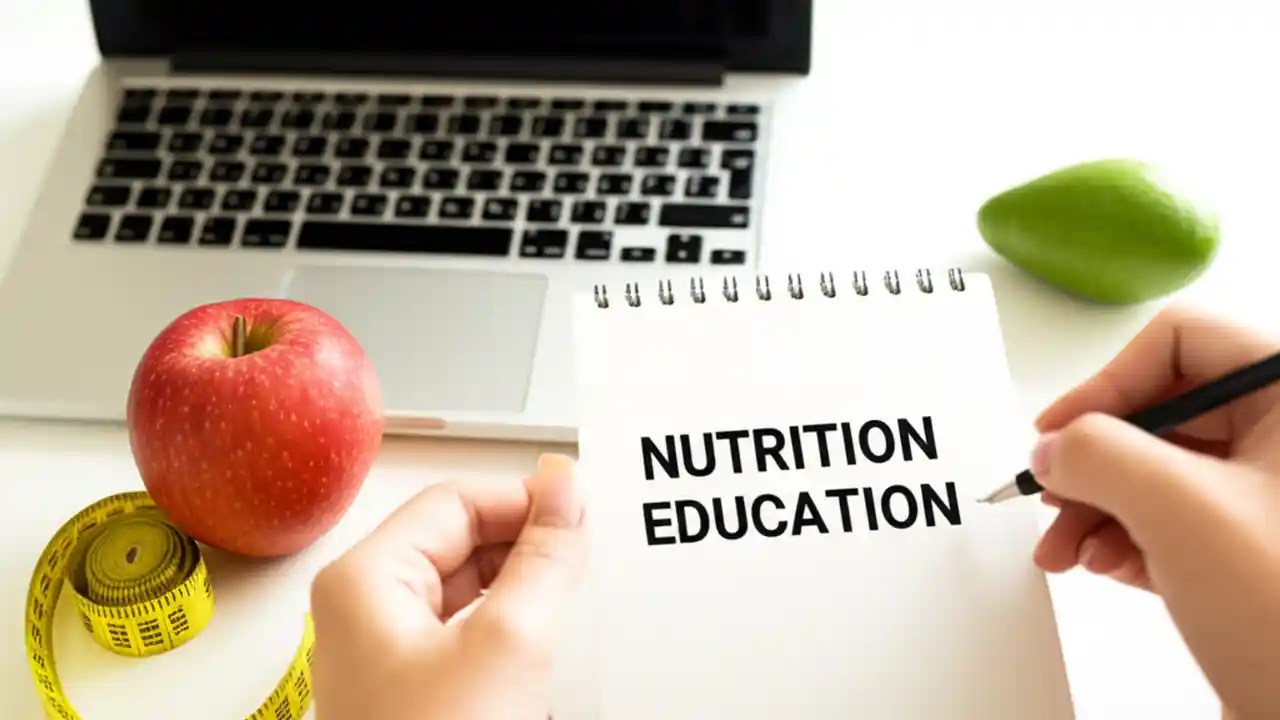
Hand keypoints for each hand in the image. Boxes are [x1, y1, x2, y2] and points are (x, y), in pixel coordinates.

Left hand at [309, 453, 586, 719]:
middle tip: (585, 556)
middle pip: (459, 543)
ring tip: (570, 602)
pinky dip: (510, 635)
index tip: (581, 507)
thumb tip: (565, 489)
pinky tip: (543, 651)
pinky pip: (468, 639)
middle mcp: (365, 613)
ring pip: (468, 593)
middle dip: (525, 546)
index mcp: (363, 581)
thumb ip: (542, 559)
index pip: (454, 501)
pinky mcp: (414, 695)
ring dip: (522, 592)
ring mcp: (387, 658)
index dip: (523, 499)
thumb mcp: (507, 643)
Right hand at [1030, 305, 1279, 717]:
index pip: (1183, 339)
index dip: (1111, 379)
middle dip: (1095, 458)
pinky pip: (1176, 514)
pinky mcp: (1258, 547)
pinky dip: (1126, 534)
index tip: (1061, 431)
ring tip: (1063, 549)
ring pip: (1162, 467)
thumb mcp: (1178, 510)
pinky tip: (1101, 564)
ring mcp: (1275, 496)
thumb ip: (1097, 454)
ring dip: (1098, 504)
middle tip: (1052, 496)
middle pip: (1164, 409)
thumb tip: (1054, 447)